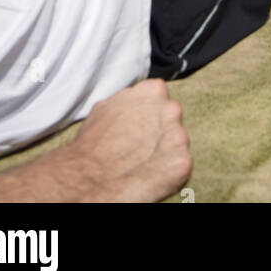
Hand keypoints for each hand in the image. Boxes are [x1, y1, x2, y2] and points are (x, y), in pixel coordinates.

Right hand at [73, 78, 191, 202]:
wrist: (88, 179)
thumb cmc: (92, 145)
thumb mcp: (106, 107)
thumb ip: (128, 100)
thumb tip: (134, 102)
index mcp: (153, 91)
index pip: (160, 97)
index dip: (149, 114)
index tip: (140, 127)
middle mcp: (171, 110)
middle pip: (171, 119)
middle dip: (160, 132)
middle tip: (140, 148)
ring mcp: (179, 137)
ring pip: (177, 144)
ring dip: (165, 153)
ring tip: (142, 164)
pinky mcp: (182, 164)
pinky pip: (180, 167)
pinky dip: (168, 174)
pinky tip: (149, 177)